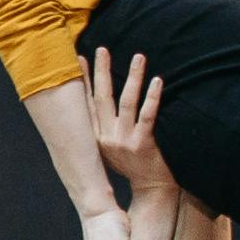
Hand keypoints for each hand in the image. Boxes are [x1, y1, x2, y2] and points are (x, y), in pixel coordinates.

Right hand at [83, 50, 172, 194]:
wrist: (150, 189)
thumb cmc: (132, 164)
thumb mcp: (109, 147)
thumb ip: (103, 127)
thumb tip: (99, 101)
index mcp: (96, 136)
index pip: (87, 103)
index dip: (84, 80)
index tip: (81, 59)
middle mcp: (106, 137)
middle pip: (102, 98)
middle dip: (101, 72)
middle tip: (103, 50)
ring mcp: (124, 141)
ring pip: (127, 102)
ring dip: (132, 77)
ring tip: (138, 57)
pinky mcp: (142, 144)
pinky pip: (148, 115)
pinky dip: (152, 97)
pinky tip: (157, 81)